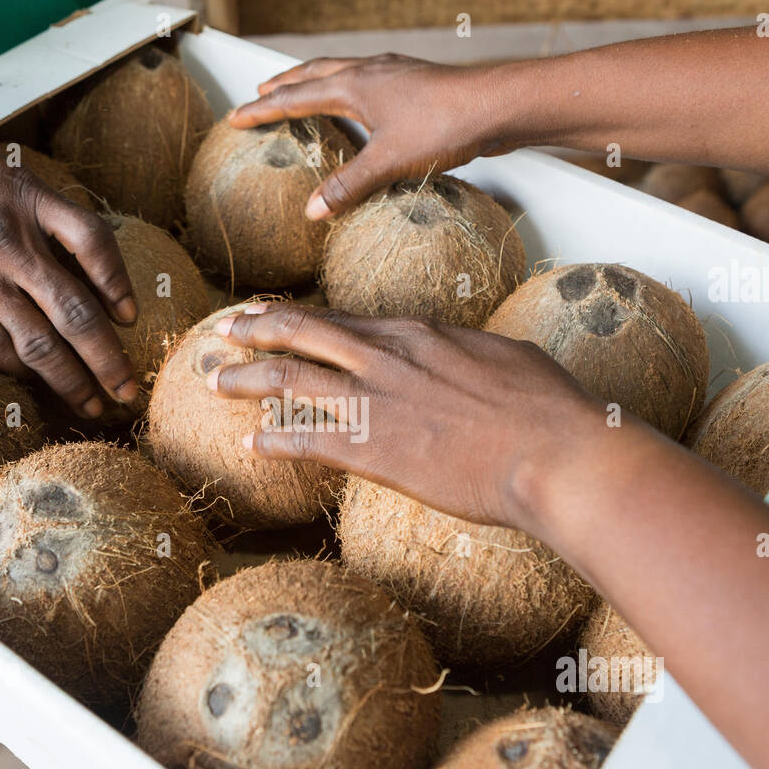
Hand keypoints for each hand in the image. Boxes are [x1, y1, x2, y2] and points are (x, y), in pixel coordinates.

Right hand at [0, 126, 139, 416]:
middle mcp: (10, 240)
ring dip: (72, 381)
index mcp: (29, 198)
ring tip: (92, 403)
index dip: (120, 283)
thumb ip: (41, 210)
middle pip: (77, 311)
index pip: (95, 242)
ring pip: (39, 344)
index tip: (130, 317)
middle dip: (109, 359)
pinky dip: (19, 369)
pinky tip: (34, 382)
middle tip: (130, 389)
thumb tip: (85, 259)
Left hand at [205, 300, 603, 535]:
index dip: (302, 316)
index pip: (344, 318)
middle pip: (303, 332)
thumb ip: (467, 353)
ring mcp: (375, 402)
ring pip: (290, 378)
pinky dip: (274, 439)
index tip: (273, 314)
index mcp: (418, 333)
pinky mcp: (374, 450)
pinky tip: (253, 443)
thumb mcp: (505, 358)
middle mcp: (386, 357)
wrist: (553, 453)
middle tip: (226, 331)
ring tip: (215, 380)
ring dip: (246, 378)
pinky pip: (307, 439)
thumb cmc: (546, 408)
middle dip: (257, 329)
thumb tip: (464, 355)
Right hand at [228, 55, 514, 219]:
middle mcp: (370, 71)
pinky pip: (369, 81)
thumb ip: (346, 186)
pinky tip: (364, 104)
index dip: (263, 110)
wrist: (498, 105)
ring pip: (343, 72)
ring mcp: (394, 73)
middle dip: (285, 84)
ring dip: (317, 81)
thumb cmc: (444, 124)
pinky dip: (351, 89)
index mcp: (354, 85)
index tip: (236, 117)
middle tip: (263, 91)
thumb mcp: (388, 162)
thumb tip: (310, 212)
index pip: (295, 97)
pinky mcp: (416, 83)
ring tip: (306, 91)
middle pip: (315, 73)